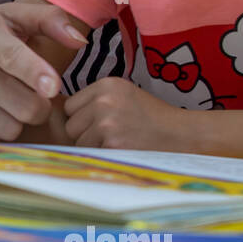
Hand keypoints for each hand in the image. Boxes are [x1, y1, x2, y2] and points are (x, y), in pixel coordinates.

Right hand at [0, 0, 85, 140]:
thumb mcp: (12, 16)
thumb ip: (50, 20)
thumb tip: (79, 41)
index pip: (12, 59)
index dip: (36, 74)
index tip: (52, 87)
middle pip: (23, 105)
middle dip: (40, 105)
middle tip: (36, 96)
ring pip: (9, 128)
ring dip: (18, 120)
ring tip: (11, 103)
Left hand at [63, 77, 190, 150]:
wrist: (183, 135)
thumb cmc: (153, 119)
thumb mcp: (124, 96)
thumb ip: (96, 101)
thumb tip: (59, 113)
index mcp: (106, 85)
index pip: (71, 106)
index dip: (82, 118)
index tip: (101, 123)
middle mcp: (104, 101)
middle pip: (71, 125)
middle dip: (84, 134)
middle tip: (112, 136)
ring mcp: (107, 123)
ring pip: (78, 142)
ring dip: (93, 147)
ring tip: (119, 143)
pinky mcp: (112, 144)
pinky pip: (91, 154)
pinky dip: (104, 156)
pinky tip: (123, 151)